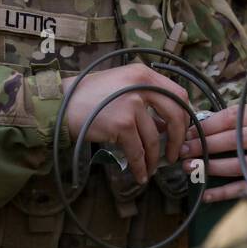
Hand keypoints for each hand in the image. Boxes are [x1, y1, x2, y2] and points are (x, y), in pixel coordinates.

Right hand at [64, 63, 190, 184]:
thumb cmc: (89, 95)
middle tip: (173, 154)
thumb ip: (145, 98)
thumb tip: (167, 125)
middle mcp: (142, 85)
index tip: (182, 131)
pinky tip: (140, 174)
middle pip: (175, 115)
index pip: (179, 94)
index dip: (185, 115)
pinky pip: (138, 151)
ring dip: (154, 158)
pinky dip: (141, 166)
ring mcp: (132, 104)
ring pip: (154, 138)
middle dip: (177, 139)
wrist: (61, 103)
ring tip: (151, 168)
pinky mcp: (122, 124)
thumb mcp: (121, 85)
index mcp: (144, 73)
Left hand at [178, 103, 246, 202]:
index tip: (187, 135)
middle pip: (236, 140)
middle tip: (185, 151)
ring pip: (239, 165)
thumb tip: (188, 137)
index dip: (207, 127)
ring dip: (212, 168)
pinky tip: (205, 194)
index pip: (230, 118)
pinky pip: (242, 188)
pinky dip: (222, 192)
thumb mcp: (236, 119)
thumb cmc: (244, 129)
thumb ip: (215, 123)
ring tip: (191, 168)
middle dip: (206, 146)